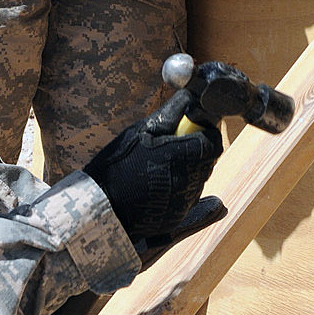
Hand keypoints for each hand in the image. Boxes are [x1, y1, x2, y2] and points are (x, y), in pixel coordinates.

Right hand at [84, 91, 222, 248]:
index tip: (191, 131)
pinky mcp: (177, 217)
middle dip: (195, 152)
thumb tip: (193, 96)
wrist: (100, 205)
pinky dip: (178, 190)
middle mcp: (186, 181)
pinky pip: (188, 199)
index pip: (213, 142)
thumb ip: (171, 114)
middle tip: (170, 148)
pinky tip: (156, 186)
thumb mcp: (141, 132)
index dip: (205, 133)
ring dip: (187, 171)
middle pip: (208, 161)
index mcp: (179, 156)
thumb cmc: (117, 163)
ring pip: (198, 180)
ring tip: (158, 169)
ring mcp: (183, 202)